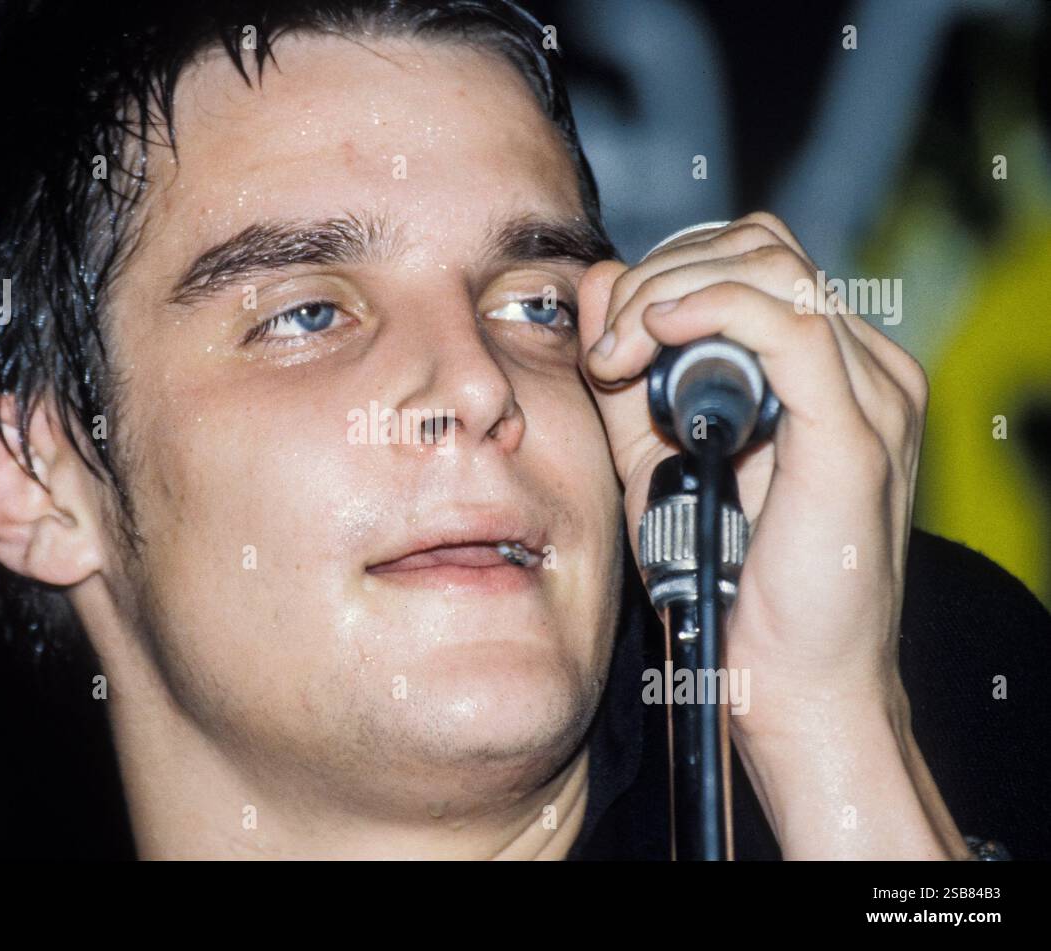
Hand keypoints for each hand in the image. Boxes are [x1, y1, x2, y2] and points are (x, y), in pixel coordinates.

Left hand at [576, 212, 968, 857]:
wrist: (783, 682)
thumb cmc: (724, 579)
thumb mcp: (654, 456)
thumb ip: (628, 375)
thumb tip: (596, 288)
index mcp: (823, 371)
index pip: (748, 262)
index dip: (664, 276)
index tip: (602, 342)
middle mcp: (861, 369)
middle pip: (759, 246)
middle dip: (661, 274)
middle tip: (605, 345)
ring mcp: (869, 395)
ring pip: (770, 268)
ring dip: (670, 291)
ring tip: (616, 353)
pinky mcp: (854, 431)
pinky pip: (787, 323)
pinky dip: (708, 309)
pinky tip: (651, 338)